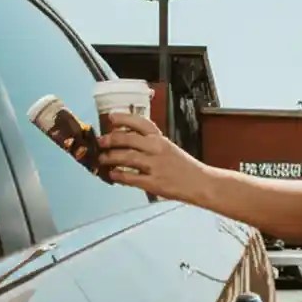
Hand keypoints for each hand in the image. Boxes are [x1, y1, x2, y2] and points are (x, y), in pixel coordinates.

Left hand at [97, 112, 211, 204]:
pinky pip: (130, 177)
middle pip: (128, 139)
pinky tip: (112, 175)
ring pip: (126, 157)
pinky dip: (118, 175)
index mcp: (160, 138)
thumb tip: (124, 140)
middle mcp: (157, 148)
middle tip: (100, 142)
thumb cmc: (183, 166)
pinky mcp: (153, 182)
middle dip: (110, 139)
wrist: (200, 183)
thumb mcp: (168, 147)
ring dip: (110, 157)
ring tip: (102, 159)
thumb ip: (149, 143)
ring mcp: (154, 165)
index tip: (111, 118)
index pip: (140, 123)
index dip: (124, 118)